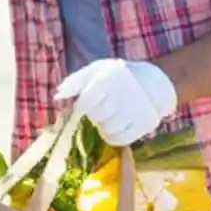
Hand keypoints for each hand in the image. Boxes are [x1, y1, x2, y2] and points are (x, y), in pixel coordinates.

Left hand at [54, 59, 177, 145]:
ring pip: (107, 129)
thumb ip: (75, 82)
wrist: (153, 82)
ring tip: (112, 113)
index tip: (83, 104)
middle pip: (97, 116)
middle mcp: (125, 93)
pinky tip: (117, 124)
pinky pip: (119, 140)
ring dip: (104, 124)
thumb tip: (58, 96)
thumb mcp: (96, 71)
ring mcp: (136, 110)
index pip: (88, 99)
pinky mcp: (145, 125)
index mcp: (111, 76)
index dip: (82, 105)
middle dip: (95, 113)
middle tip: (103, 104)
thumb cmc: (117, 76)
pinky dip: (113, 135)